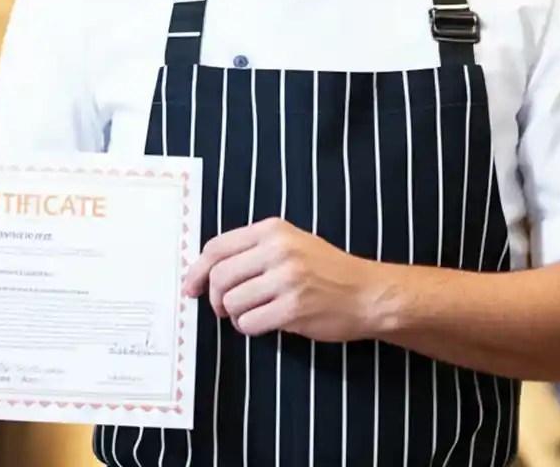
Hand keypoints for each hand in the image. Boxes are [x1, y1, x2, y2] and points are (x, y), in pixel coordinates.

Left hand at [182, 218, 388, 341]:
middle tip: (223, 308)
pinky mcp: (293, 308)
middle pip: (220, 276)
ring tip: (251, 314)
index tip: (191, 287)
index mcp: (273, 230)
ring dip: (234, 315)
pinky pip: (249, 323)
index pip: (217, 247)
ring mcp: (287, 279)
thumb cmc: (327, 271)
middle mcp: (278, 250)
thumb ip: (253, 250)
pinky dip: (249, 327)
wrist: (368, 293)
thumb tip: (206, 271)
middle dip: (215, 298)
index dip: (198, 270)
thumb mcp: (292, 243)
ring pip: (232, 302)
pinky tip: (264, 323)